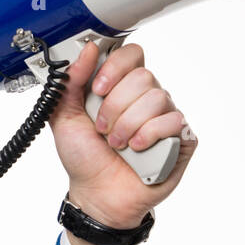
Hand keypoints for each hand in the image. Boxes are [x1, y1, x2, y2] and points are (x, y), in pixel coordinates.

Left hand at [48, 41, 196, 228]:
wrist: (96, 194)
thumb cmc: (84, 158)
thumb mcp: (64, 117)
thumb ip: (71, 82)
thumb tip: (88, 50)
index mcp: (120, 87)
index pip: (131, 55)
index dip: (115, 68)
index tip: (98, 89)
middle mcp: (145, 98)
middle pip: (143, 77)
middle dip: (116, 105)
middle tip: (102, 128)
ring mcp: (164, 117)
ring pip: (158, 98)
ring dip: (129, 124)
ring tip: (117, 144)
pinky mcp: (180, 138)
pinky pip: (174, 121)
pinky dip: (150, 135)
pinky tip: (137, 148)